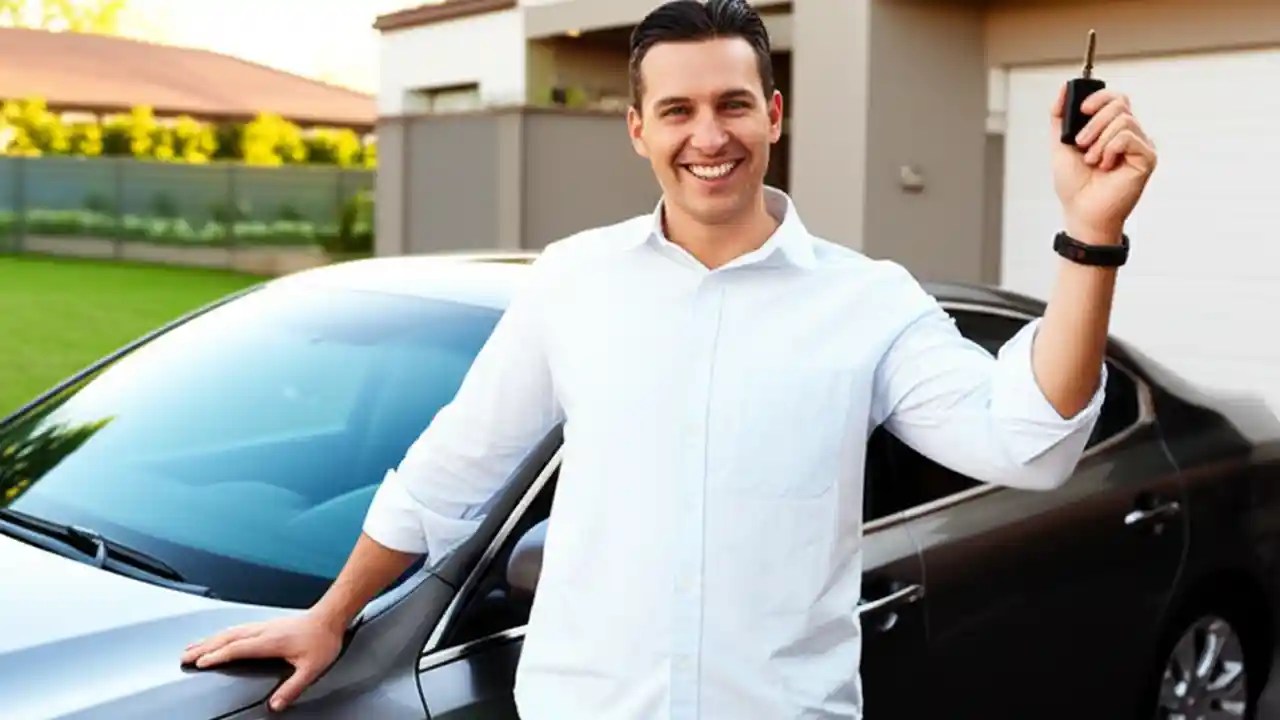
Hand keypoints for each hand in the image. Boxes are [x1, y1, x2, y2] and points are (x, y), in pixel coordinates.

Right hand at [181, 611, 344, 711]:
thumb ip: (292, 687)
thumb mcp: (311, 669)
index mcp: (269, 641)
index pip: (236, 649)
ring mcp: (264, 625)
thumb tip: (276, 704)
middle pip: (226, 638)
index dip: (217, 656)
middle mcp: (263, 631)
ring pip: (230, 631)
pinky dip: (222, 634)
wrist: (331, 617)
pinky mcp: (267, 624)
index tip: (199, 662)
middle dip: (204, 647)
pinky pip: (238, 628)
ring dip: (210, 639)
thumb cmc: (323, 640)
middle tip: (185, 656)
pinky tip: (219, 638)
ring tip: (193, 647)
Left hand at [1051, 83, 1157, 243]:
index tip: (1081, 111)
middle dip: (1094, 122)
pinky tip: (1105, 166)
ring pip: (1123, 120)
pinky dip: (1110, 150)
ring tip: (1092, 161)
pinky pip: (1128, 138)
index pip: (1115, 98)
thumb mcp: (1060, 145)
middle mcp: (1129, 134)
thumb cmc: (1074, 184)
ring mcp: (1140, 146)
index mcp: (1111, 129)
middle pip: (1120, 104)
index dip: (1099, 97)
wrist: (1081, 212)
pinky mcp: (1147, 158)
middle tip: (1080, 144)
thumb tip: (1063, 88)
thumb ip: (1060, 116)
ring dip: (1099, 141)